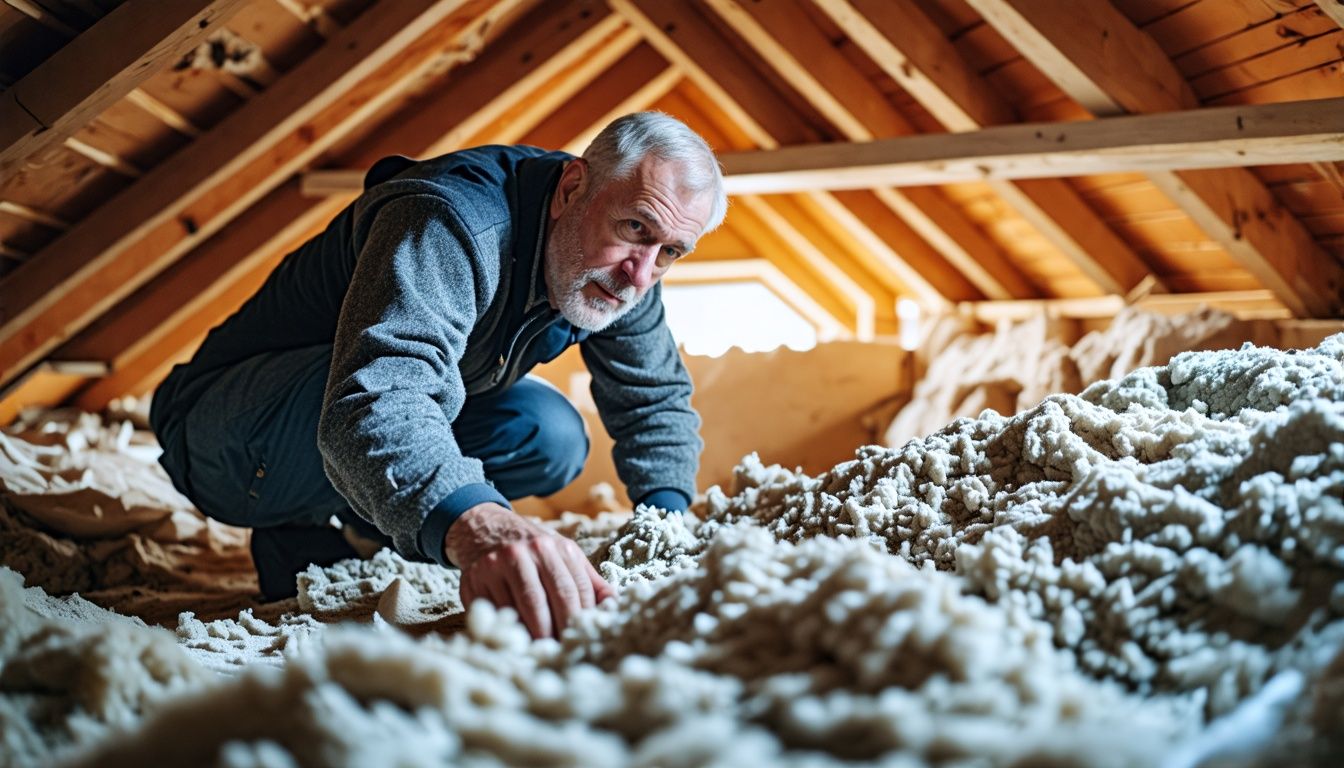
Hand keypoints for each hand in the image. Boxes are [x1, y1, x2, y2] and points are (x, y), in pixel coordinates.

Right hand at [446, 502, 614, 638]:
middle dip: (563, 628)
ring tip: (545, 651)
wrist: (485, 530)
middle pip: (555, 597)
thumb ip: (588, 580)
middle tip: (566, 651)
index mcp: (557, 548)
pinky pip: (498, 609)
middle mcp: (529, 551)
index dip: (582, 617)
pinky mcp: (476, 578)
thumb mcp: (563, 555)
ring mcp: (500, 563)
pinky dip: (511, 627)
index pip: (577, 588)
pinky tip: (518, 640)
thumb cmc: (532, 551)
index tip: (583, 638)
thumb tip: (614, 606)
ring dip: (538, 633)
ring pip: (526, 606)